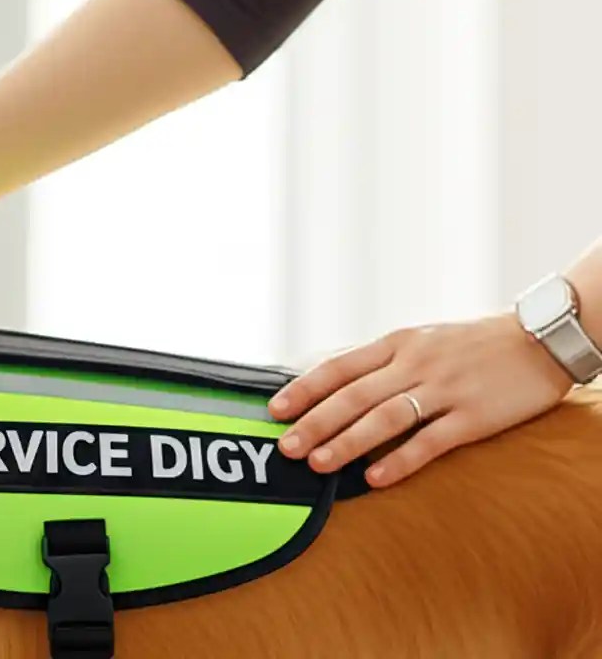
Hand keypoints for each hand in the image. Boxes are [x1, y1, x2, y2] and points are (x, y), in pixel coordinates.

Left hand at [269, 313, 573, 487]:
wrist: (540, 340)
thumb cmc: (472, 344)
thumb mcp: (421, 339)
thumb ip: (381, 360)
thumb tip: (333, 383)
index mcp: (398, 342)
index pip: (340, 367)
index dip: (305, 389)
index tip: (276, 410)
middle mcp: (416, 363)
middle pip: (355, 395)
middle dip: (316, 422)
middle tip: (287, 447)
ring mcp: (445, 389)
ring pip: (385, 418)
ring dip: (347, 443)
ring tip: (318, 464)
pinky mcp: (474, 417)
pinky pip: (430, 442)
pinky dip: (399, 460)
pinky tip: (374, 478)